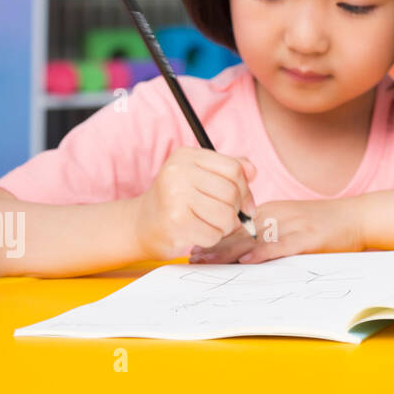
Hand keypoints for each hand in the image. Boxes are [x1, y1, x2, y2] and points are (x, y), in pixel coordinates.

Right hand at [134, 147, 256, 259]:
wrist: (141, 224)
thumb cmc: (177, 199)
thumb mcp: (200, 174)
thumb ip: (229, 169)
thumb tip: (253, 172)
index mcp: (187, 156)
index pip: (233, 168)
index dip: (246, 189)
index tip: (246, 203)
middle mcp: (178, 172)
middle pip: (231, 192)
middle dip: (236, 210)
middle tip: (227, 217)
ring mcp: (175, 197)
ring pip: (226, 215)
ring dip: (225, 226)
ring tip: (212, 225)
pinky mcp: (175, 222)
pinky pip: (213, 234)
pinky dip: (212, 238)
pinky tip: (199, 233)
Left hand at [189, 198, 362, 263]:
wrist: (358, 217)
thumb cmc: (326, 223)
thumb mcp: (293, 220)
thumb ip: (270, 232)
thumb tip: (244, 251)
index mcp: (272, 211)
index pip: (236, 225)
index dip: (214, 237)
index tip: (195, 248)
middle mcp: (278, 216)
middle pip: (239, 232)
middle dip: (214, 246)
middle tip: (192, 258)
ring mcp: (293, 225)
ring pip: (254, 239)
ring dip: (229, 252)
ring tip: (208, 262)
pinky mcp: (308, 237)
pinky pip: (281, 246)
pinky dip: (263, 253)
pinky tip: (247, 261)